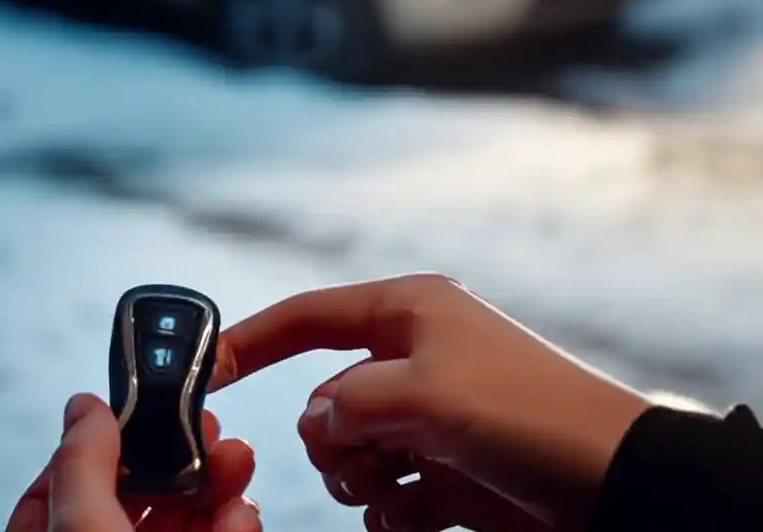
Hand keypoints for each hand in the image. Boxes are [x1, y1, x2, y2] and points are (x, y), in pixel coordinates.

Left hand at [6, 393, 260, 531]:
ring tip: (236, 460)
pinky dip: (234, 527)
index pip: (53, 494)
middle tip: (202, 425)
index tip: (127, 413)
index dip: (91, 448)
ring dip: (212, 488)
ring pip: (180, 523)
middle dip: (171, 459)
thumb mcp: (86, 531)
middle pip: (129, 502)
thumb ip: (83, 466)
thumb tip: (84, 407)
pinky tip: (242, 511)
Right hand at [210, 274, 652, 530]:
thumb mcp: (422, 393)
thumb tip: (318, 424)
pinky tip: (413, 516)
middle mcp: (414, 361)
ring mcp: (430, 419)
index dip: (254, 339)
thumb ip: (347, 402)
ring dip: (355, 478)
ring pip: (348, 452)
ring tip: (390, 487)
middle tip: (359, 457)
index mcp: (408, 315)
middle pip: (323, 400)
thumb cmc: (527, 416)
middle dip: (329, 438)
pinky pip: (384, 494)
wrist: (614, 486)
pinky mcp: (447, 471)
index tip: (212, 370)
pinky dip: (387, 512)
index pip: (308, 317)